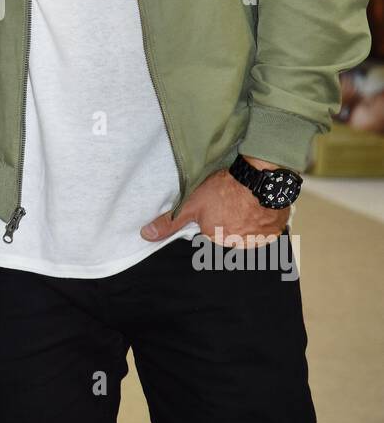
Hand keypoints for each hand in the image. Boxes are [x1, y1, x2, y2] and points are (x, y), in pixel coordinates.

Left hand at [140, 157, 290, 247]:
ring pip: (250, 231)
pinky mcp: (275, 230)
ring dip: (248, 220)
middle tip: (231, 201)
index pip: (211, 232)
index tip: (217, 204)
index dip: (213, 216)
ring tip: (246, 201)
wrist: (260, 178)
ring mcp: (259, 239)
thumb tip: (146, 236)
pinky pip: (268, 228)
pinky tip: (260, 205)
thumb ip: (170, 222)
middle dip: (230, 220)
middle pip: (230, 233)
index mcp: (217, 240)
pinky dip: (264, 218)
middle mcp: (238, 244)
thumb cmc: (224, 190)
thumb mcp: (191, 204)